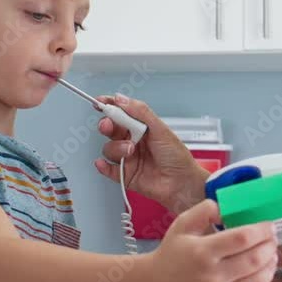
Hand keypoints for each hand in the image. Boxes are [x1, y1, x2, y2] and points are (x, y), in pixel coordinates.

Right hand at [93, 93, 207, 211]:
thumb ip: (140, 112)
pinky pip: (108, 169)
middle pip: (111, 129)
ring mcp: (128, 158)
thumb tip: (121, 99)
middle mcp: (133, 141)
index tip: (100, 102)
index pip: (122, 113)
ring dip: (116, 148)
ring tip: (130, 150)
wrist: (182, 183)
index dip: (110, 106)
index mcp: (142, 127)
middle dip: (107, 125)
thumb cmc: (177, 156)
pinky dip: (103, 166)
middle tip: (109, 125)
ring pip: (109, 148)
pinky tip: (104, 164)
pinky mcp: (125, 174)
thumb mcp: (160, 129)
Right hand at [149, 200, 278, 281]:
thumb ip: (203, 211)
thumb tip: (225, 207)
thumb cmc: (169, 256)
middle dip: (270, 248)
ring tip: (271, 258)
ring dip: (270, 268)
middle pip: (255, 260)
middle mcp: (211, 276)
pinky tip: (261, 280)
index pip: (243, 238)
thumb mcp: (181, 226)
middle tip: (272, 241)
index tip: (269, 226)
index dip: (262, 230)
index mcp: (203, 251)